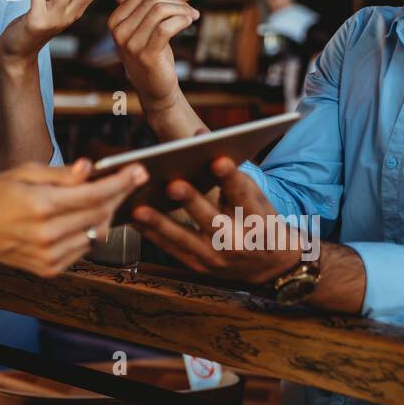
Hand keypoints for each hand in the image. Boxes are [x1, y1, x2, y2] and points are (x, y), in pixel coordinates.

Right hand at [0, 159, 148, 275]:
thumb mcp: (25, 173)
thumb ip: (61, 174)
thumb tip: (90, 168)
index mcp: (42, 206)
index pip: (94, 194)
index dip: (120, 181)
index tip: (137, 171)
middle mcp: (48, 234)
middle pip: (101, 213)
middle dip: (120, 194)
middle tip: (132, 180)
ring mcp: (50, 255)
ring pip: (97, 233)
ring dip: (107, 213)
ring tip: (108, 196)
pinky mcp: (50, 268)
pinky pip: (84, 249)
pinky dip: (91, 231)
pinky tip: (87, 217)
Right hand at [104, 0, 198, 111]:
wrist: (154, 87)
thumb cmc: (149, 52)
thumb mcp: (137, 26)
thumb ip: (126, 3)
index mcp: (115, 20)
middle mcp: (119, 31)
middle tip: (191, 7)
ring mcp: (131, 44)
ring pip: (160, 11)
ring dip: (182, 10)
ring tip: (193, 16)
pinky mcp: (147, 55)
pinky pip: (166, 27)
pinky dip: (181, 21)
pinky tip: (189, 22)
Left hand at [130, 156, 304, 284]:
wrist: (269, 265)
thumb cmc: (259, 219)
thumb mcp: (256, 198)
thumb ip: (230, 173)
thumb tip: (199, 137)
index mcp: (258, 221)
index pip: (244, 196)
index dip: (231, 178)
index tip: (218, 159)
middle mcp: (238, 242)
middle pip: (212, 220)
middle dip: (192, 202)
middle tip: (173, 184)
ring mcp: (217, 258)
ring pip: (185, 239)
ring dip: (160, 223)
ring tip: (138, 208)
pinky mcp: (199, 266)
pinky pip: (172, 249)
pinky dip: (152, 234)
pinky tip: (135, 219)